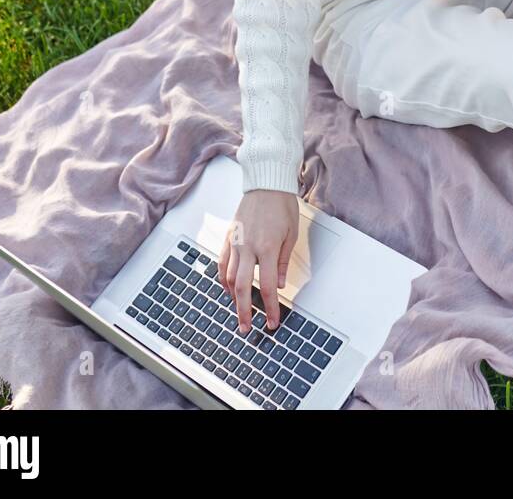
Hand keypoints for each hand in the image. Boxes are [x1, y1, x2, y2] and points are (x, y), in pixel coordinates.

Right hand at [218, 189, 299, 333]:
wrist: (266, 184)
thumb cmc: (282, 206)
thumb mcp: (291, 235)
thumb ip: (284, 262)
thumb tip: (280, 285)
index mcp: (267, 248)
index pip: (267, 287)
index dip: (270, 308)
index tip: (272, 322)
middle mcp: (247, 248)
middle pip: (242, 288)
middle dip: (244, 312)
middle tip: (247, 328)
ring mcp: (235, 243)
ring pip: (227, 278)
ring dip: (232, 298)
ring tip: (238, 312)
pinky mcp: (228, 238)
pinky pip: (221, 264)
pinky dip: (223, 279)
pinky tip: (227, 289)